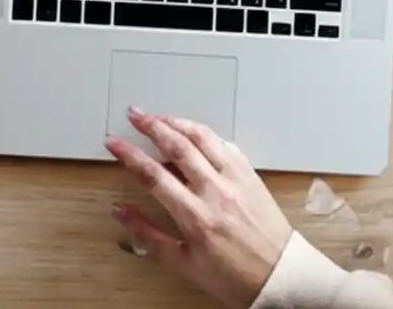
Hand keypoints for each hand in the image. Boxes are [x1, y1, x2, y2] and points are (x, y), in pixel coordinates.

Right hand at [106, 108, 292, 308]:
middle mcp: (215, 192)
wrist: (279, 276)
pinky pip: (226, 145)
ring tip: (160, 116)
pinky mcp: (251, 175)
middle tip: (134, 114)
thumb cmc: (234, 277)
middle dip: (151, 125)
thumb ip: (148, 235)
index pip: (153, 175)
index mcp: (195, 217)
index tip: (114, 142)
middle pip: (178, 146)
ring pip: (203, 137)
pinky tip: (196, 133)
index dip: (129, 154)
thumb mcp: (183, 263)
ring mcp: (236, 180)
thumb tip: (120, 212)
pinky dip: (207, 134)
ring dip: (178, 122)